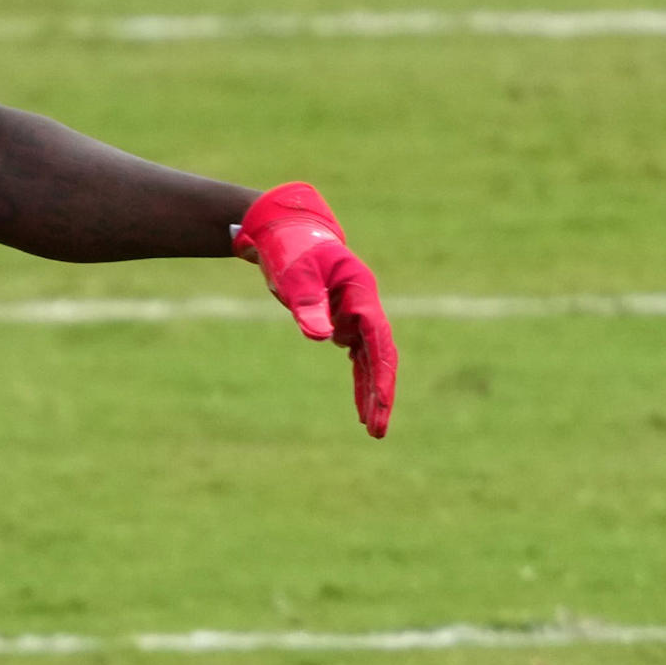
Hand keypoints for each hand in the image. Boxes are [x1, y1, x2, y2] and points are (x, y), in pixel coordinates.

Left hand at [234, 179, 395, 437]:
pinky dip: (359, 381)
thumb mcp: (294, 276)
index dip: (380, 373)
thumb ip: (308, 304)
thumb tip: (322, 338)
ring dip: (371, 393)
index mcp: (360, 290)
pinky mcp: (343, 323)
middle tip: (378, 430)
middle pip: (380, 356)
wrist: (285, 233)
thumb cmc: (290, 250)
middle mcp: (364, 305)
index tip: (380, 402)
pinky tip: (362, 407)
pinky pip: (357, 358)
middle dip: (380, 393)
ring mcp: (356, 316)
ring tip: (374, 429)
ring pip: (370, 361)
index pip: (377, 338)